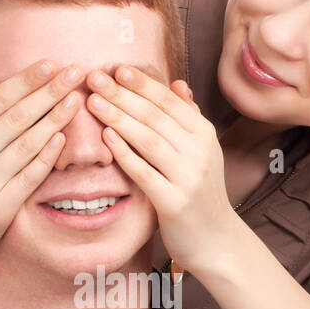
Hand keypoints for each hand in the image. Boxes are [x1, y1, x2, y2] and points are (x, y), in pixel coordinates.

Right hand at [0, 59, 83, 262]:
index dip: (25, 81)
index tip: (50, 64)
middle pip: (16, 118)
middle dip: (49, 92)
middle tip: (75, 73)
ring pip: (27, 144)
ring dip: (55, 119)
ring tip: (75, 100)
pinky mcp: (0, 208)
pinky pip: (30, 176)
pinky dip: (47, 155)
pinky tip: (63, 137)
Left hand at [84, 66, 238, 273]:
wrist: (216, 240)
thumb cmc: (200, 193)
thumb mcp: (201, 151)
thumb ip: (188, 118)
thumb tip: (177, 83)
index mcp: (204, 133)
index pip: (168, 101)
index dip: (141, 83)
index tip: (115, 68)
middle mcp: (199, 151)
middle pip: (154, 116)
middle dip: (122, 94)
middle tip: (94, 77)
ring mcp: (188, 176)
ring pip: (148, 139)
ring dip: (118, 117)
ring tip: (93, 102)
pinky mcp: (174, 202)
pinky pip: (144, 172)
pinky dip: (124, 153)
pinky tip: (105, 137)